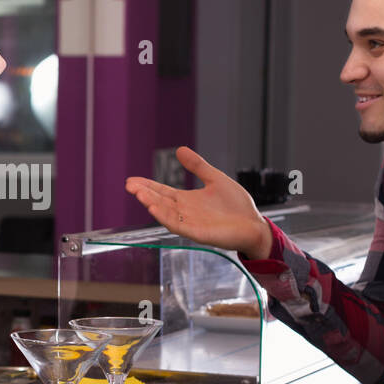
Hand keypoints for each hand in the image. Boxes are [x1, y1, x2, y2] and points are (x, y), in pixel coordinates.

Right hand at [125, 146, 272, 259]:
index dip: (148, 186)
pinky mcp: (198, 233)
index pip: (162, 192)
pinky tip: (155, 209)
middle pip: (160, 202)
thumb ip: (198, 166)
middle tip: (130, 185)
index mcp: (188, 200)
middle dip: (144, 193)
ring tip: (139, 194)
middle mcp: (185, 212)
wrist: (254, 225)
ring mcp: (191, 223)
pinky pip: (178, 225)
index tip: (132, 180)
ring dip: (152, 204)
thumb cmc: (237, 206)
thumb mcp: (215, 179)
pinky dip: (165, 217)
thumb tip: (180, 149)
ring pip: (166, 213)